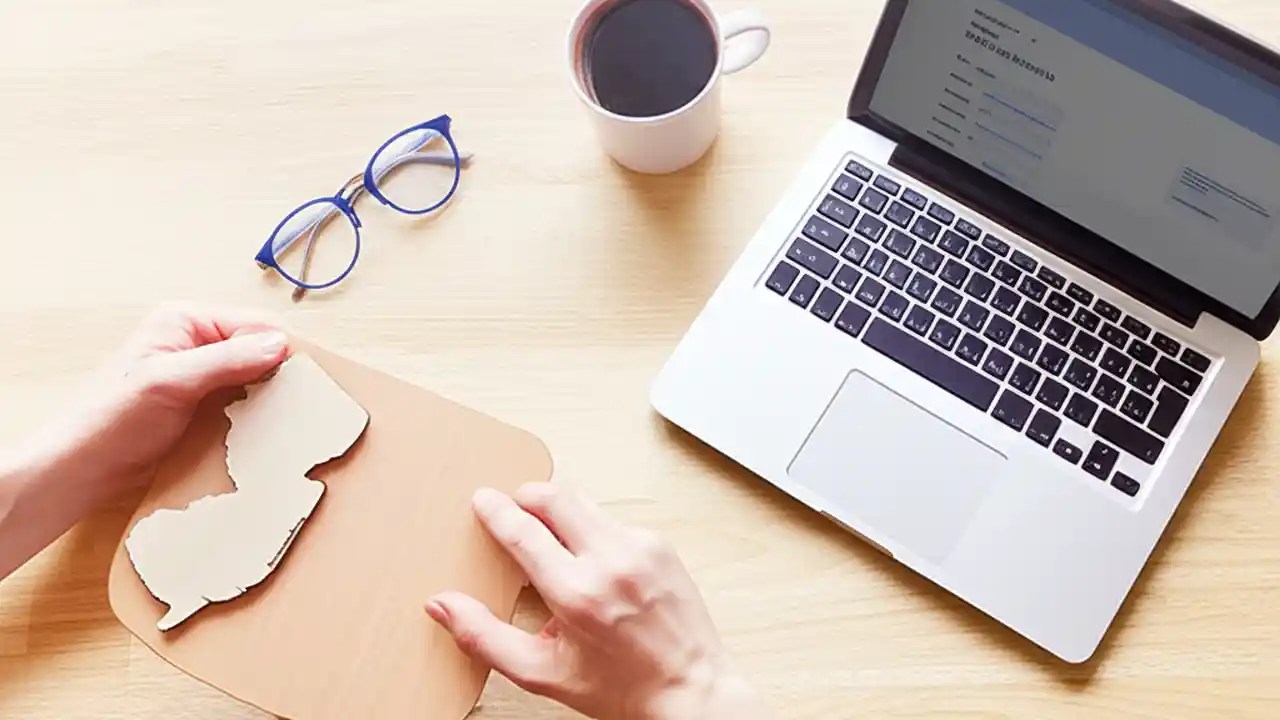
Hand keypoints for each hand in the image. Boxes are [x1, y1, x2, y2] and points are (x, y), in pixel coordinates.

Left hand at [31, 303, 290, 496]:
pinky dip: (257, 418)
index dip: (283, 351)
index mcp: (186, 321)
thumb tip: (281, 345)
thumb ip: (226, 360)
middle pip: (260, 351)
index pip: (255, 325)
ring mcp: (200, 376)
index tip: (310, 382)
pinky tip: (267, 434)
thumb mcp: (170, 382)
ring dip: (271, 400)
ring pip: (256, 379)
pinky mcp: (202, 406)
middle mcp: (196, 342)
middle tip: (305, 405)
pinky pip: (243, 404)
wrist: (81, 470)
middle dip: (281, 376)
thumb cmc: (111, 420)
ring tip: (290, 422)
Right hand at [425, 484, 770, 719]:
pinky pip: (612, 520)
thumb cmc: (619, 686)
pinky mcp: (659, 544)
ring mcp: (640, 547)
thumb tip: (441, 604)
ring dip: (560, 509)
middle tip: (511, 504)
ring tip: (547, 533)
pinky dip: (592, 529)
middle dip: (526, 494)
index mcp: (577, 594)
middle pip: (555, 496)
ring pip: (585, 502)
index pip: (524, 530)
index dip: (496, 510)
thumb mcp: (541, 672)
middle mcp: (611, 561)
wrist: (688, 688)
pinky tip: (589, 557)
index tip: (482, 499)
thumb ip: (484, 636)